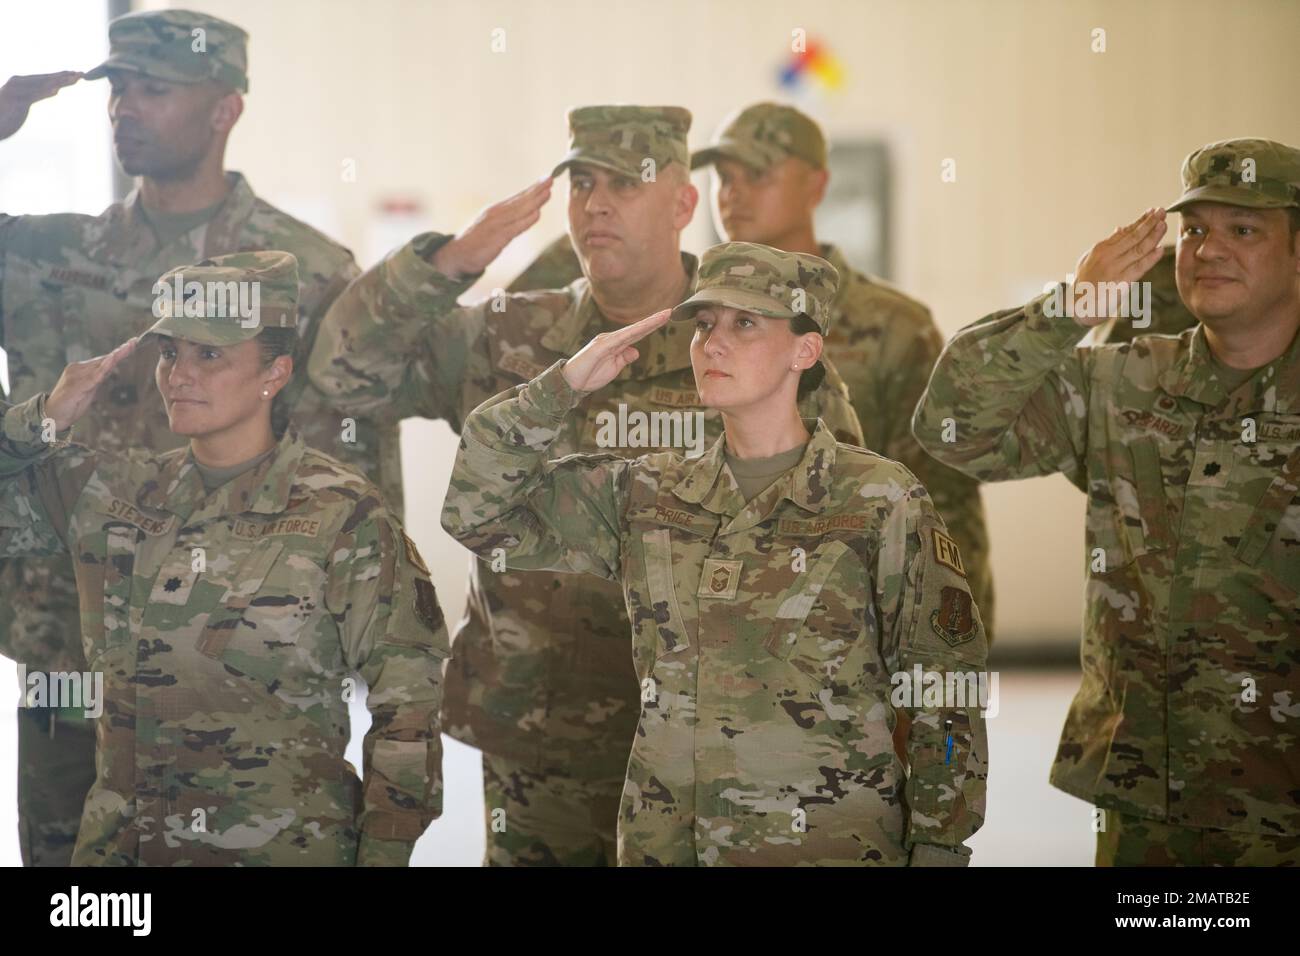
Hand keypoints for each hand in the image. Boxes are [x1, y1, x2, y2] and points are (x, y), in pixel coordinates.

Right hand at [0, 72, 81, 140]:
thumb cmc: (6, 113)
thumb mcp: (25, 101)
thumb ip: (37, 94)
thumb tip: (54, 89)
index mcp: (21, 81)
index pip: (45, 78)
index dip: (61, 76)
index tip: (76, 74)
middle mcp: (18, 83)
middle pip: (46, 79)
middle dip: (65, 76)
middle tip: (81, 74)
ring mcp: (17, 91)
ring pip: (43, 86)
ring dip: (60, 82)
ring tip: (74, 79)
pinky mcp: (17, 102)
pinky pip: (33, 97)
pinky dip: (45, 93)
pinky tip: (56, 91)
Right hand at [45, 336, 139, 431]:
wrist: (52, 416)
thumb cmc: (70, 404)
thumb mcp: (88, 391)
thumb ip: (97, 380)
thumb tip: (108, 371)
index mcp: (81, 370)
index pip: (103, 360)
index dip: (117, 353)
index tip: (131, 344)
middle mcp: (77, 369)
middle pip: (103, 359)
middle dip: (120, 351)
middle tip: (134, 341)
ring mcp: (75, 376)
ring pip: (100, 365)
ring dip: (115, 356)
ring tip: (127, 347)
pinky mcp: (75, 385)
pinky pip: (93, 376)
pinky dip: (103, 368)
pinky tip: (112, 360)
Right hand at [430, 176, 552, 279]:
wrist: (456, 254)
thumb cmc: (476, 241)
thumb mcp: (491, 225)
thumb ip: (507, 219)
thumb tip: (525, 213)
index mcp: (496, 210)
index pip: (518, 196)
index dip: (533, 187)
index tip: (547, 178)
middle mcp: (497, 213)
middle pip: (521, 200)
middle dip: (537, 189)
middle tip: (551, 179)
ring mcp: (497, 224)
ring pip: (520, 210)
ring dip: (535, 200)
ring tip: (548, 191)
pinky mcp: (497, 237)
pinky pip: (515, 228)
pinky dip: (527, 220)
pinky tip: (537, 213)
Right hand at [561, 309, 671, 392]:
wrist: (571, 382)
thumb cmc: (590, 375)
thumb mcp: (613, 368)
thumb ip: (624, 358)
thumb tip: (636, 351)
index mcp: (616, 344)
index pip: (637, 334)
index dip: (651, 326)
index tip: (666, 318)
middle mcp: (611, 339)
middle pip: (636, 329)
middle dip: (653, 321)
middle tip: (669, 312)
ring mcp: (605, 341)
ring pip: (630, 331)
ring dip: (646, 324)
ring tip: (661, 317)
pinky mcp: (599, 347)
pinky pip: (618, 339)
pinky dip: (630, 333)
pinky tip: (641, 329)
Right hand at [1069, 207, 1167, 326]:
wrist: (1076, 306)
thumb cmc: (1084, 283)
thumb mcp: (1089, 259)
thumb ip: (1107, 245)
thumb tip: (1119, 229)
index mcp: (1100, 249)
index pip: (1124, 232)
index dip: (1140, 221)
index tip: (1152, 211)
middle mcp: (1108, 257)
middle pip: (1133, 237)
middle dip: (1149, 223)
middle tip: (1162, 211)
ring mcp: (1114, 269)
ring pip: (1138, 249)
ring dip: (1153, 236)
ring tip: (1163, 224)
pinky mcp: (1120, 283)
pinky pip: (1138, 268)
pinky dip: (1150, 259)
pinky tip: (1159, 250)